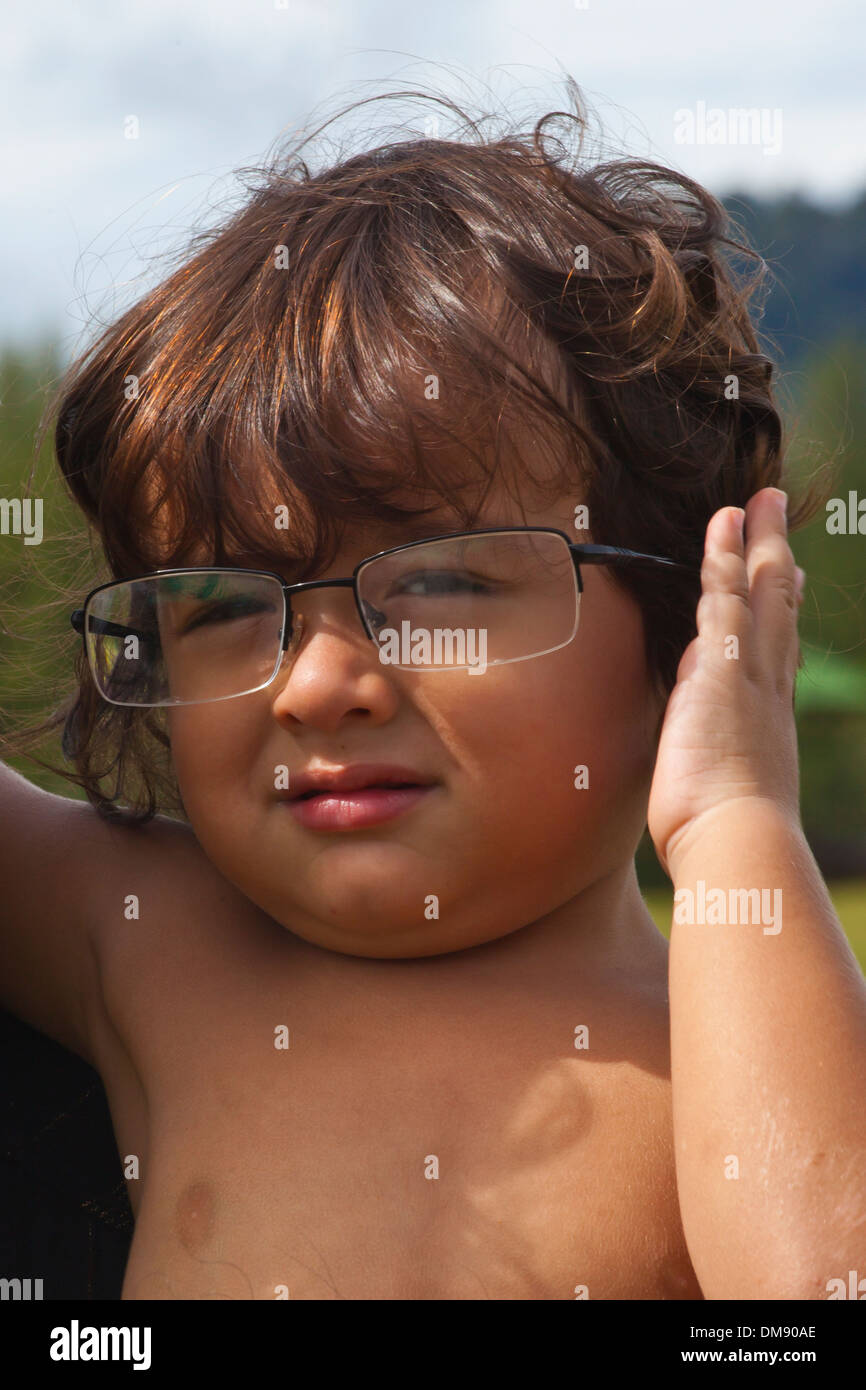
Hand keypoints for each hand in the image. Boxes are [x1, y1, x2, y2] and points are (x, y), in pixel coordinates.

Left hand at [647, 487, 804, 879]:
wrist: (739, 845)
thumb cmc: (724, 835)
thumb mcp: (722, 783)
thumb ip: (707, 744)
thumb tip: (693, 717)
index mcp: (767, 718)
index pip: (776, 649)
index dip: (778, 608)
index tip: (785, 576)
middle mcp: (768, 689)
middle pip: (778, 606)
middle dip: (776, 556)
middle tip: (775, 514)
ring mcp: (751, 675)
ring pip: (759, 591)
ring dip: (756, 541)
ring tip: (754, 501)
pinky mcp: (724, 669)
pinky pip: (724, 600)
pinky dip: (724, 559)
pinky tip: (723, 526)